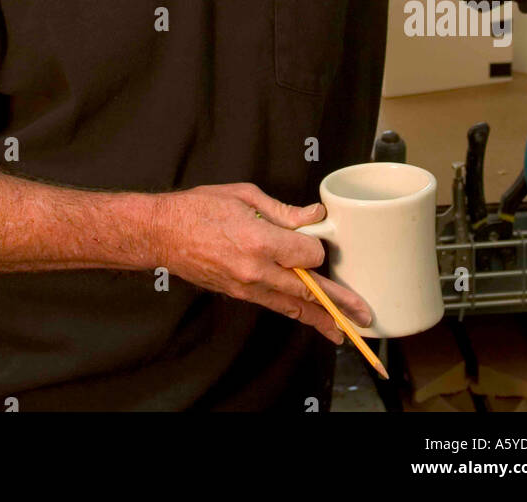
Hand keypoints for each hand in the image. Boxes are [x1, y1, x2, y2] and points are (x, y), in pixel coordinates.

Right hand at [151, 181, 372, 344]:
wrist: (163, 233)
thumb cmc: (199, 208)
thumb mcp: (244, 196)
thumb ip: (283, 211)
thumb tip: (313, 217)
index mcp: (258, 240)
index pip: (307, 255)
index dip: (317, 248)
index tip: (316, 240)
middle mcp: (255, 269)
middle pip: (307, 291)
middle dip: (338, 302)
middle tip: (363, 314)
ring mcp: (246, 286)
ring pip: (292, 307)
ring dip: (320, 319)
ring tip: (343, 331)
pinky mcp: (239, 294)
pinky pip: (274, 306)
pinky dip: (295, 314)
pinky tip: (309, 320)